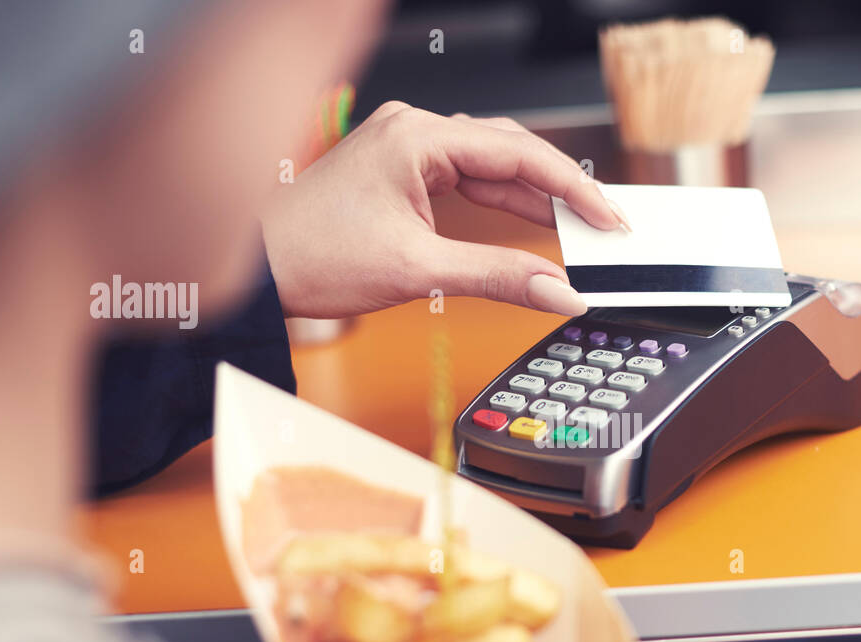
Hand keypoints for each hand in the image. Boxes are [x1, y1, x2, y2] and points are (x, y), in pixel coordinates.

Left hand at [261, 101, 627, 319]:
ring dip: (529, 197)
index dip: (573, 189)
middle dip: (558, 190)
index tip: (607, 220)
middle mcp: (410, 130)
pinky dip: (496, 201)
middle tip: (601, 227)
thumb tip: (557, 291)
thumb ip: (499, 278)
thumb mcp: (418, 271)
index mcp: (417, 137)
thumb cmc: (309, 256)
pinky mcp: (394, 170)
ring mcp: (401, 147)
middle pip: (508, 151)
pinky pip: (462, 177)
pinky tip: (524, 223)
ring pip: (487, 164)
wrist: (253, 269)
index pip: (519, 154)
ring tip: (573, 230)